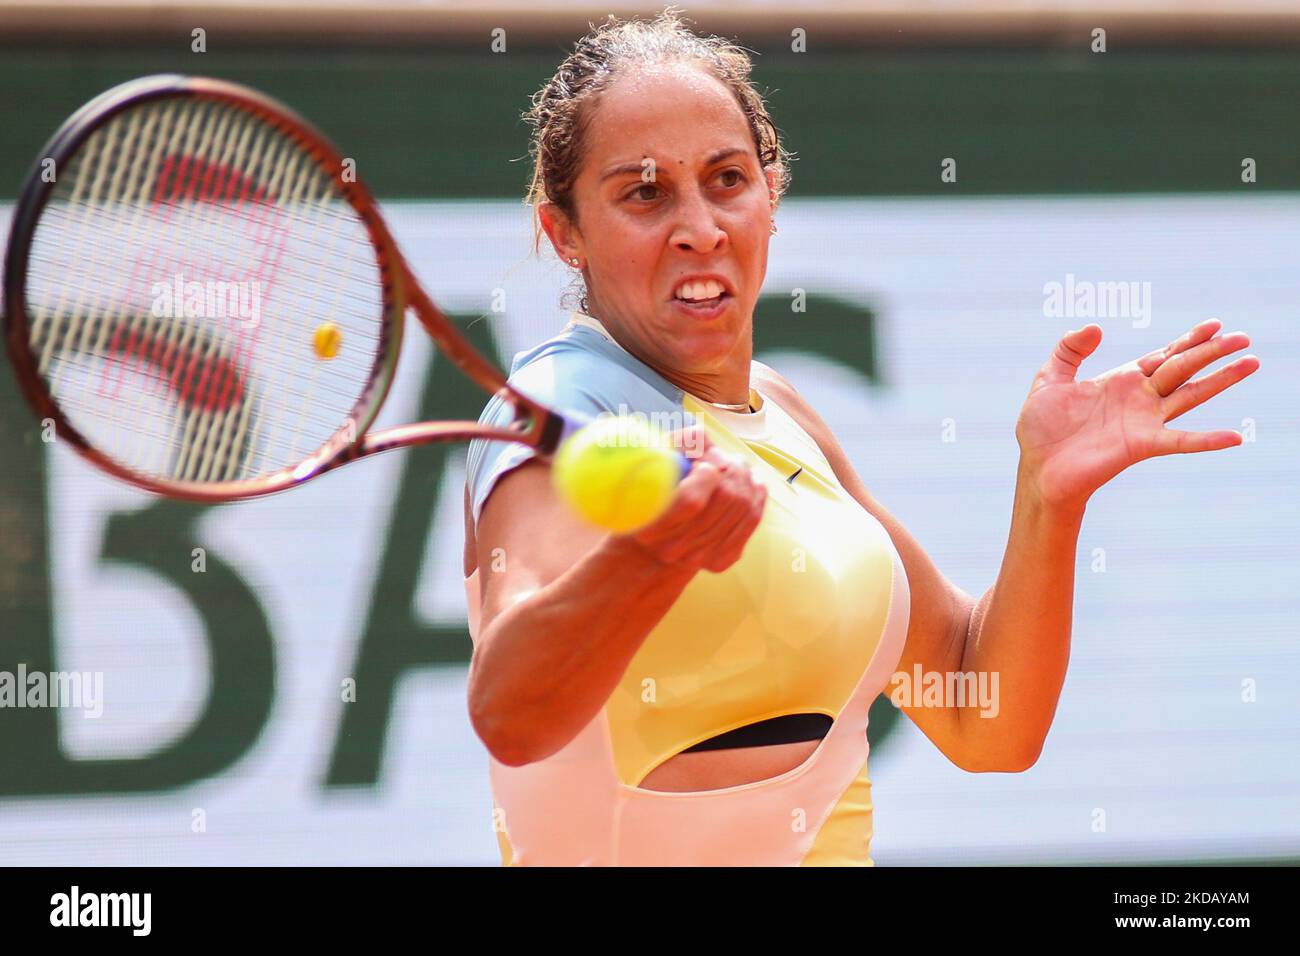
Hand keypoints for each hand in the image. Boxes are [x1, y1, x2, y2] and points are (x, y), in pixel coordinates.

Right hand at [628, 427, 766, 572]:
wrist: (654, 545)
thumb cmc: (654, 496)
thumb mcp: (656, 468)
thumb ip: (679, 447)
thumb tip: (709, 448)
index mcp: (650, 526)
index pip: (692, 501)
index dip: (706, 474)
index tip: (703, 465)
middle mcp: (673, 548)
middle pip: (725, 499)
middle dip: (733, 470)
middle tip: (727, 460)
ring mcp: (699, 557)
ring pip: (742, 507)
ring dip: (745, 478)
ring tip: (736, 467)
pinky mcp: (721, 560)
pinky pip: (752, 520)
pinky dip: (757, 495)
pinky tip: (751, 482)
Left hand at [1015, 319, 1258, 510]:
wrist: (1037, 468)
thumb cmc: (1041, 429)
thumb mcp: (1049, 379)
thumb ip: (1069, 350)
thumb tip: (1095, 327)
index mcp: (1121, 381)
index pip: (1163, 355)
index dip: (1188, 340)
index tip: (1214, 324)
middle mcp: (1139, 398)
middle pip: (1183, 368)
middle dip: (1212, 351)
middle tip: (1243, 337)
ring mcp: (1143, 421)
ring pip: (1190, 395)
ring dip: (1220, 380)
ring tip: (1251, 363)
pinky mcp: (1141, 445)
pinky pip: (1180, 441)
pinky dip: (1207, 440)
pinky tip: (1234, 437)